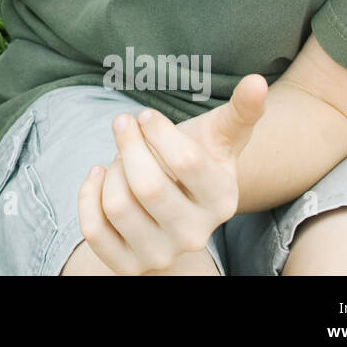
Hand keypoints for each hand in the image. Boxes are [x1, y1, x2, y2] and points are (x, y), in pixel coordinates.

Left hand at [78, 74, 267, 273]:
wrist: (174, 210)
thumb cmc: (194, 161)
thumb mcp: (219, 136)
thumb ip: (241, 110)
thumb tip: (257, 81)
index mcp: (223, 200)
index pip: (186, 160)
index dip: (156, 129)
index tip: (146, 116)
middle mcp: (195, 236)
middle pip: (147, 185)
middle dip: (128, 145)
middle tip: (123, 124)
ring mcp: (161, 255)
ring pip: (118, 205)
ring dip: (111, 170)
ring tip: (119, 158)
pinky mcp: (128, 265)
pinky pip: (94, 229)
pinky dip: (88, 195)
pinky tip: (99, 176)